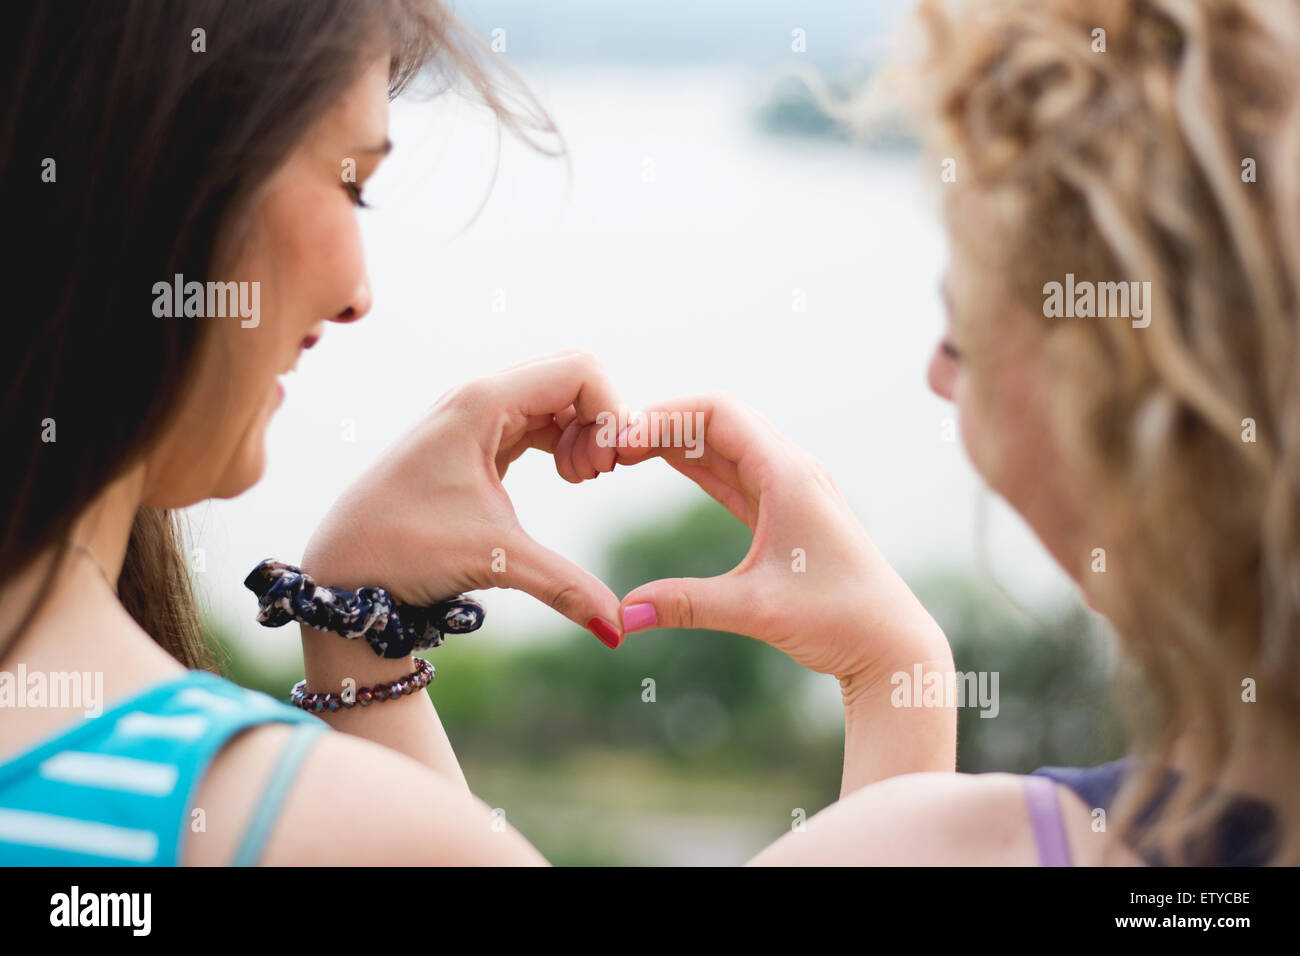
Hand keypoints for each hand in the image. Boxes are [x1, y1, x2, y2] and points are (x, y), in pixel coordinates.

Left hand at [302, 349, 625, 644]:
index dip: (611, 411)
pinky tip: (568, 477)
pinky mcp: (478, 440)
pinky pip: (540, 419)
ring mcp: (478, 416)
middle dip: (600, 423)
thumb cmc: (404, 551)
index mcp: (482, 402)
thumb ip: (564, 586)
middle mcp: (480, 398)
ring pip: (559, 399)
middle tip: (596, 477)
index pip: (579, 370)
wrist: (344, 570)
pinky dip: (565, 442)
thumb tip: (619, 631)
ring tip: (581, 480)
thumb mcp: (494, 561)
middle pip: (573, 379)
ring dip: (584, 434)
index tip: (610, 468)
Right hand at [614, 393, 949, 691]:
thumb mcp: (755, 610)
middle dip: (661, 425)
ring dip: (674, 443)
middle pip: (715, 420)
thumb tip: (622, 615)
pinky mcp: (783, 511)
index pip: (717, 413)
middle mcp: (790, 469)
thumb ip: (686, 605)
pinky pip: (731, 472)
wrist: (888, 644)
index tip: (621, 440)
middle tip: (610, 447)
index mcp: (788, 474)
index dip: (664, 417)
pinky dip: (694, 465)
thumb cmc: (837, 620)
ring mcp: (788, 488)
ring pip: (722, 445)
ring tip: (622, 453)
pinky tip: (660, 464)